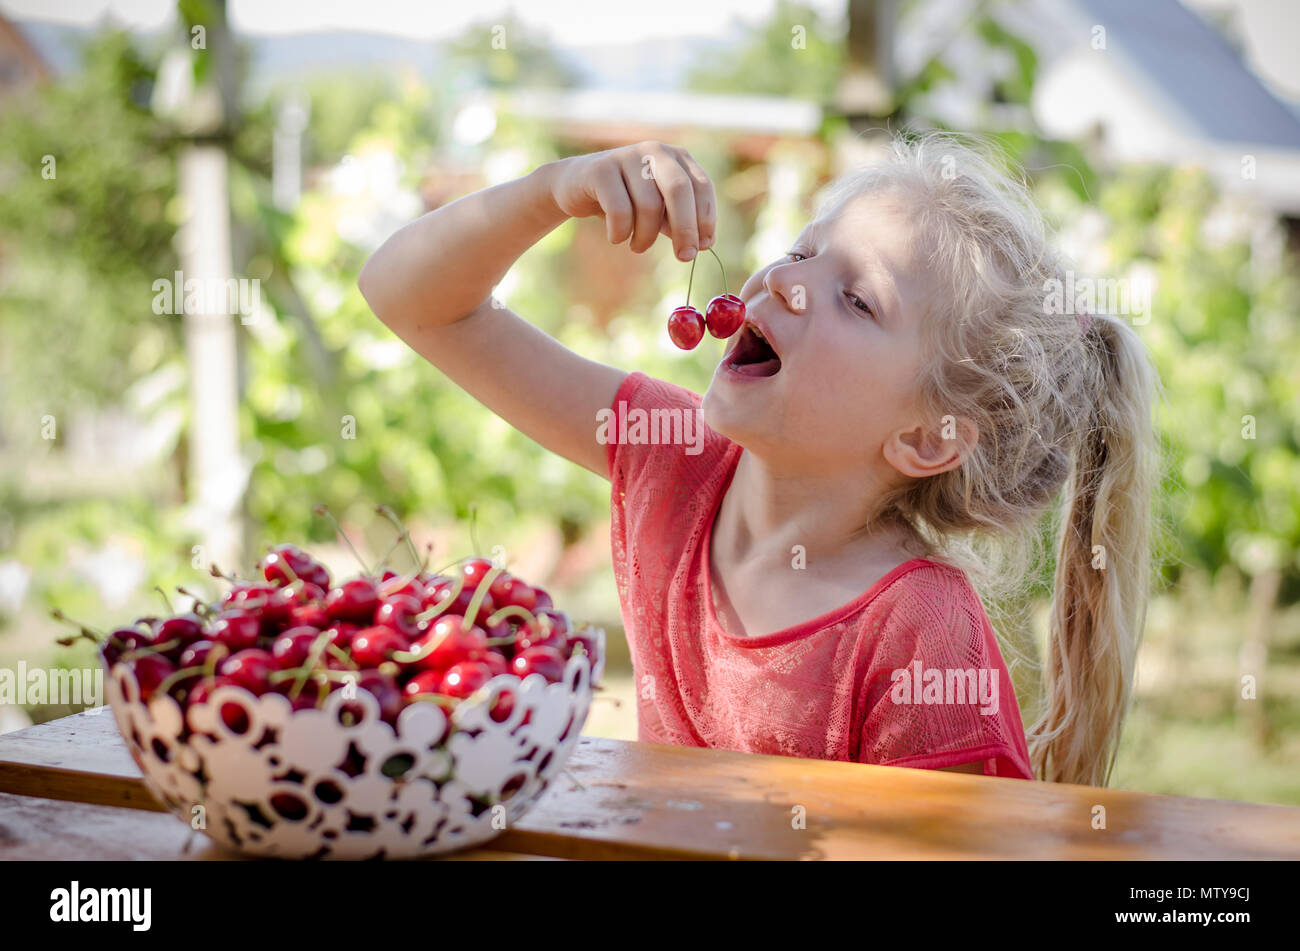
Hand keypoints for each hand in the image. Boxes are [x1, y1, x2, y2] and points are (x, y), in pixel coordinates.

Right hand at [548, 141, 716, 260]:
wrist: (575, 187)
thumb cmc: (625, 201)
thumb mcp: (658, 211)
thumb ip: (680, 221)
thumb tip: (704, 243)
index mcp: (676, 157)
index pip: (702, 186)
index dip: (706, 218)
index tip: (704, 246)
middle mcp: (654, 151)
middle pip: (679, 191)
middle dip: (685, 229)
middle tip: (685, 257)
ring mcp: (627, 156)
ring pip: (649, 206)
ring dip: (646, 237)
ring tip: (637, 246)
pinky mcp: (601, 169)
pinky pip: (620, 210)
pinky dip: (621, 233)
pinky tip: (616, 237)